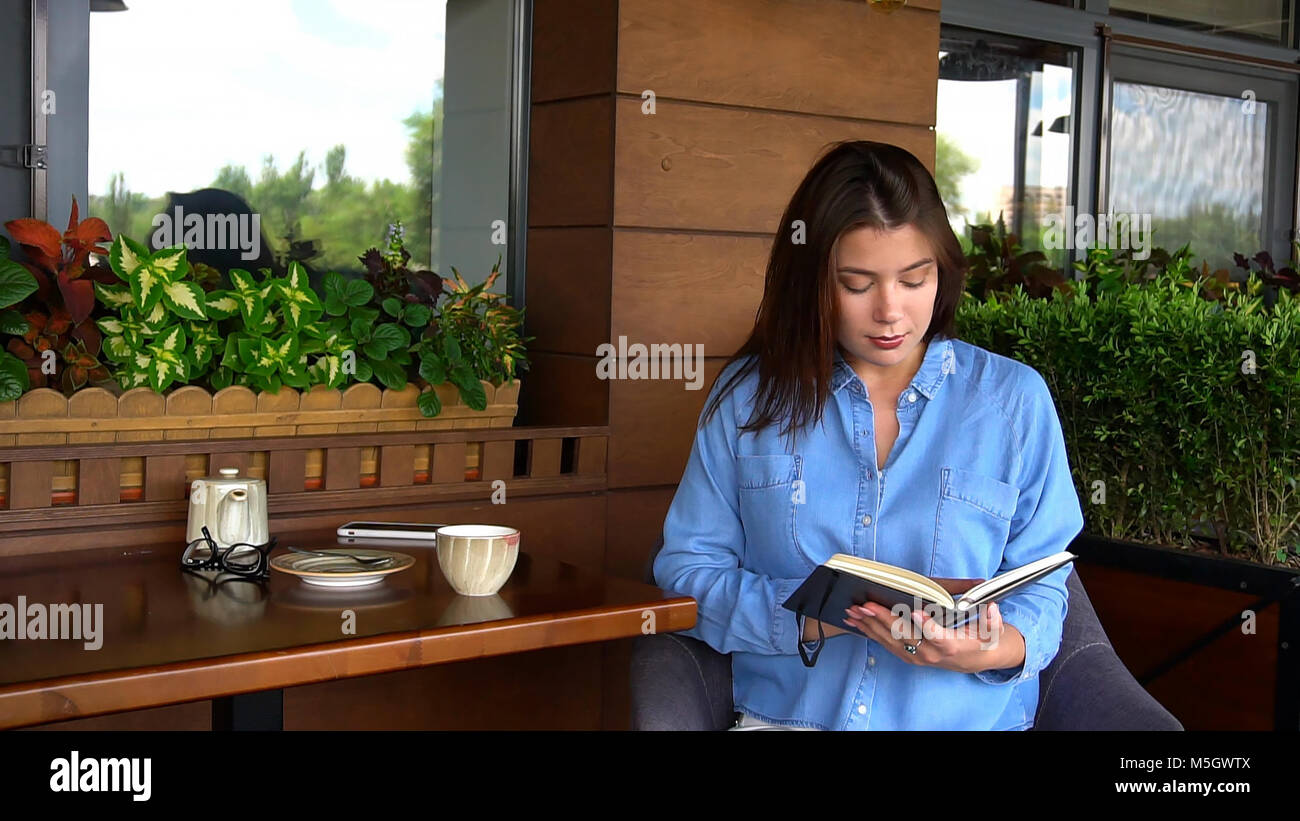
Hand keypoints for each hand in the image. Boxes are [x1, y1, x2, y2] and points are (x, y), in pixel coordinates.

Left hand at [841, 587, 1023, 674]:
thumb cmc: (982, 640)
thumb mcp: (993, 630)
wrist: (976, 659)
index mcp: (952, 646)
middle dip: (884, 619)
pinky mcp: (907, 655)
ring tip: (853, 611)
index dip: (927, 625)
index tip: (914, 610)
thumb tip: (992, 608)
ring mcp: (917, 656)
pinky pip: (885, 644)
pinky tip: (855, 621)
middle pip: (905, 636)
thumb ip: (992, 620)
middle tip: (867, 605)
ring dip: (870, 625)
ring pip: (890, 640)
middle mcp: (931, 654)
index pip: (938, 637)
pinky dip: (869, 632)